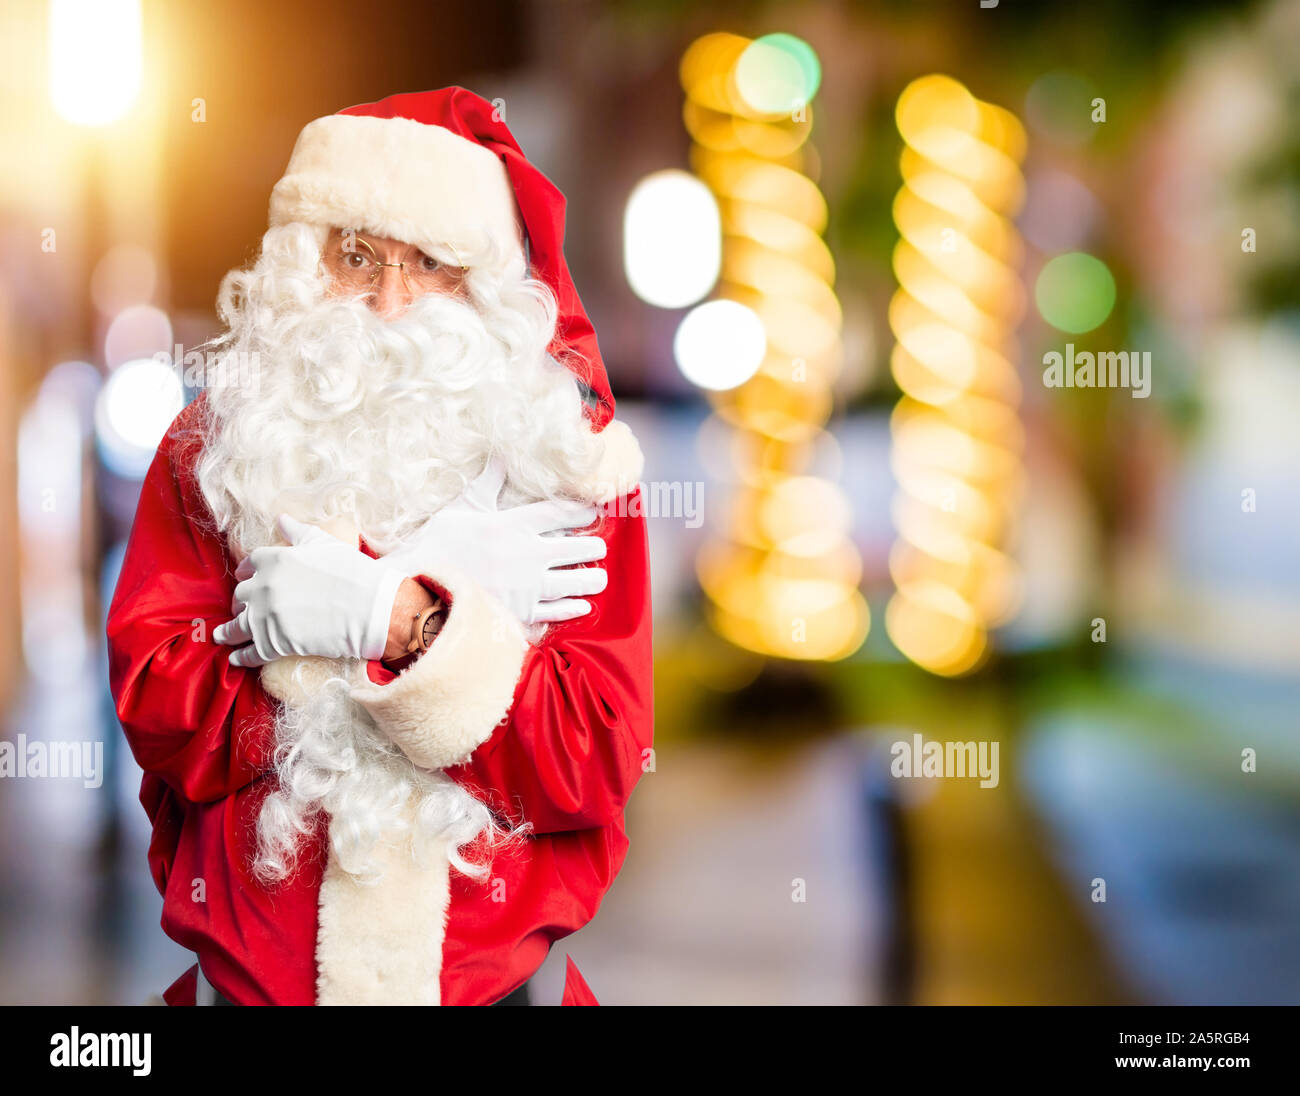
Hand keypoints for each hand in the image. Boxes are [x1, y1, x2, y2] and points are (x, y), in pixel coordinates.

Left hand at [214, 513, 406, 667]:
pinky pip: (249, 652)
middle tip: (241, 610)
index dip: (245, 573)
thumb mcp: (323, 543)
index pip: (249, 565)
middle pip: (240, 596)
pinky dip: (240, 657)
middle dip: (239, 603)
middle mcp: (262, 587)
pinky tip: (236, 659)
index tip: (245, 579)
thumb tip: (281, 518)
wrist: (369, 607)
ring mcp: (265, 617)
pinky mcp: (273, 643)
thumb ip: (297, 531)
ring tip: (222, 637)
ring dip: (227, 633)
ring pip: (236, 627)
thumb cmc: (351, 572)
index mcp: (273, 560)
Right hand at [381, 457, 607, 625]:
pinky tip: (581, 605)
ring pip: (574, 582)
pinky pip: (556, 611)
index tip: (594, 511)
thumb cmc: (435, 544)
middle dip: (593, 547)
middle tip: (598, 548)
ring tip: (598, 578)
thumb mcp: (462, 507)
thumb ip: (489, 483)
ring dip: (590, 579)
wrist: (416, 588)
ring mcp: (526, 587)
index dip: (583, 511)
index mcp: (514, 525)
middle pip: (578, 549)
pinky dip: (572, 607)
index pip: (561, 513)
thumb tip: (501, 454)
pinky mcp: (519, 614)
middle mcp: (527, 555)